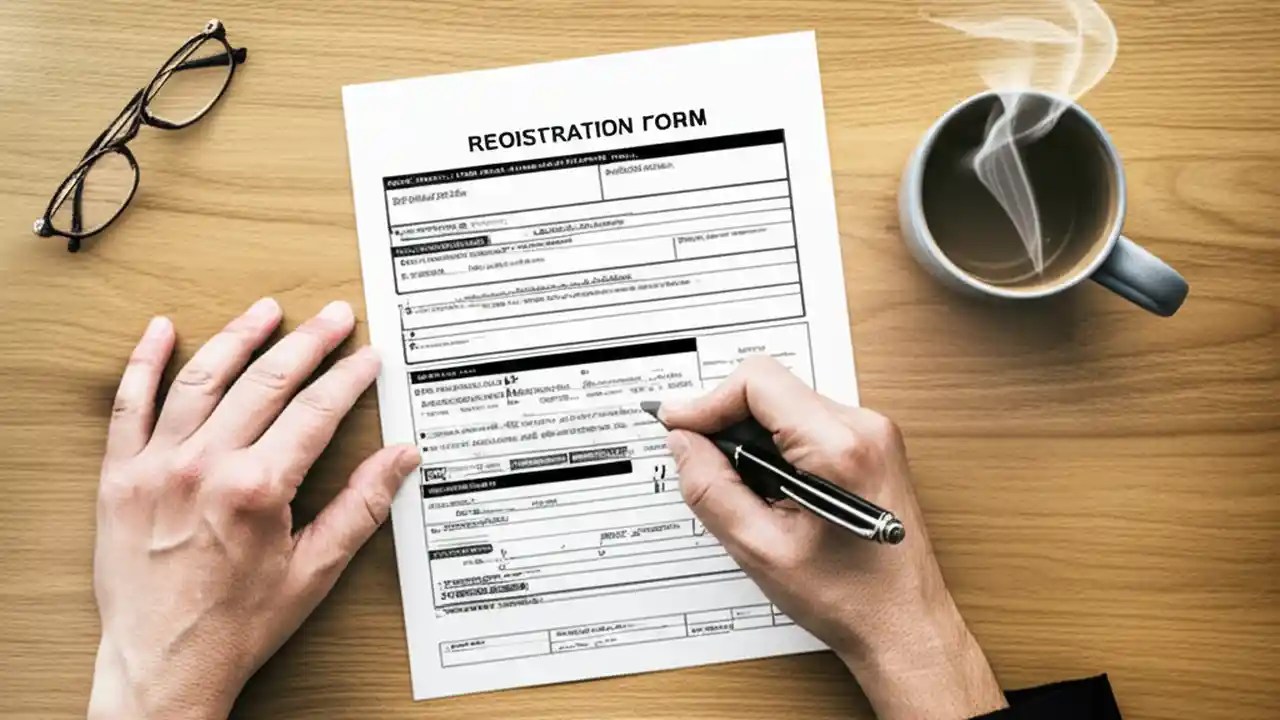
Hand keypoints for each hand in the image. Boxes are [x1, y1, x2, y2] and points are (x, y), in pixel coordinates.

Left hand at [89, 299, 418, 719]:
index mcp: (257, 489)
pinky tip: (161, 331)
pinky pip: (128, 405)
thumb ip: (361, 507)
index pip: (316, 410)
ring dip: (239, 336)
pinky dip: (143, 363)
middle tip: (333, 317)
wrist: (163, 664)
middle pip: (266, 381)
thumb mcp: (315, 570)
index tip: (367, 356)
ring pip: (202, 379)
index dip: (349, 376)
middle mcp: (205, 466)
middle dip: (308, 342)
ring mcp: (157, 467)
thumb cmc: (237, 624)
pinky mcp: (121, 476)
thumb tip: (400, 459)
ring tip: (267, 311)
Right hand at [660, 357, 1005, 718]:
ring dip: (753, 436)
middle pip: (771, 389)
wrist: (905, 626)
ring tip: (745, 489)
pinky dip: (777, 446)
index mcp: (840, 448)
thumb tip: (682, 443)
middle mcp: (864, 428)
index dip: (708, 401)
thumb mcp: (760, 549)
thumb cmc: (852, 599)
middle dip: (727, 421)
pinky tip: (772, 489)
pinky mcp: (872, 446)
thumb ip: (711, 489)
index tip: (677, 426)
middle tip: (703, 464)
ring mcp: (874, 434)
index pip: (758, 382)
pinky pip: (808, 423)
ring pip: (787, 404)